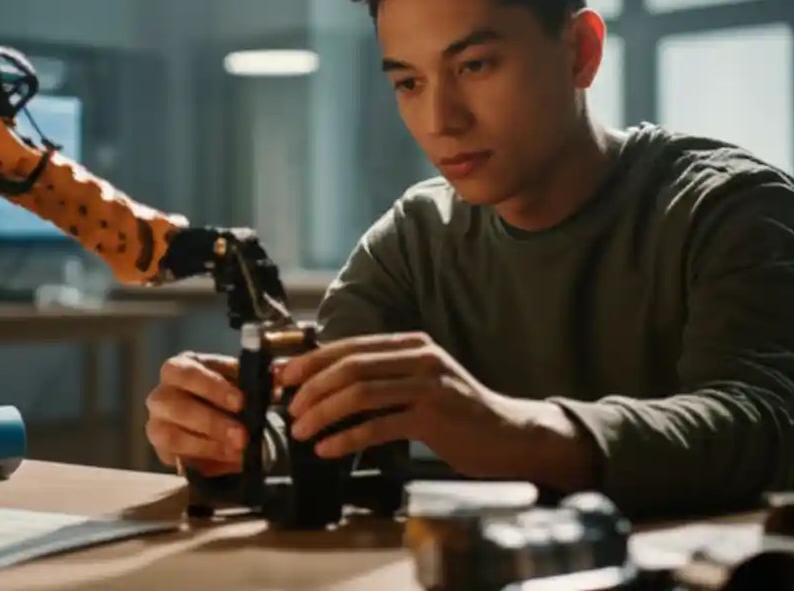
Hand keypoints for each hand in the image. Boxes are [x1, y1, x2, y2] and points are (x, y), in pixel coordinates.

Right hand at [145, 351, 246, 476]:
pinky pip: (177, 460)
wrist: (214, 420)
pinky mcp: (162, 451)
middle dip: (212, 423)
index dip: (212, 387)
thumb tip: (282, 375)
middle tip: (242, 436)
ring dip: (208, 446)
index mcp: (178, 369)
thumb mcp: (238, 381)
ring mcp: (156, 424)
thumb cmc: (223, 393)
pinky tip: (228, 462)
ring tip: (237, 452)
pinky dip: (204, 462)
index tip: (240, 402)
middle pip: (178, 407)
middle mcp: (160, 395)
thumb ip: (258, 378)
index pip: (188, 373)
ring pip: (173, 436)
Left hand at [279, 332, 594, 489]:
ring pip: (360, 394)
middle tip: (290, 408)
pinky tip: (329, 450)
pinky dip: (347, 439)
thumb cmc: (456, 412)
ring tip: (302, 431)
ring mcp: (428, 386)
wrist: (507, 434)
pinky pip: (379, 426)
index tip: (286, 377)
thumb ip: (383, 376)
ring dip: (323, 414)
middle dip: (312, 388)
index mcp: (411, 344)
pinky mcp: (433, 417)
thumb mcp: (420, 382)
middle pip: (351, 366)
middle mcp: (420, 357)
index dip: (313, 361)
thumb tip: (327, 385)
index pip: (351, 346)